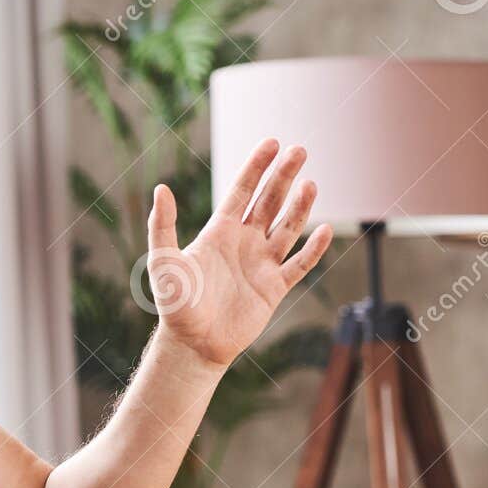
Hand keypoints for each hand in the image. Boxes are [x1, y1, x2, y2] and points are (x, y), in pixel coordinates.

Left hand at [144, 138, 331, 369]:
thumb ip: (162, 225)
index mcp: (219, 231)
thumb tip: (161, 188)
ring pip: (287, 227)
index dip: (257, 166)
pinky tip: (325, 231)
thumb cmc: (175, 304)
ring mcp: (261, 264)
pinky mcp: (274, 288)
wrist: (193, 344)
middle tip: (300, 150)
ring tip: (311, 183)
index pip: (242, 190)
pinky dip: (313, 249)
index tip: (272, 143)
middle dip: (283, 176)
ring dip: (300, 206)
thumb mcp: (164, 260)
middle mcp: (243, 243)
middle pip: (269, 201)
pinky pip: (299, 264)